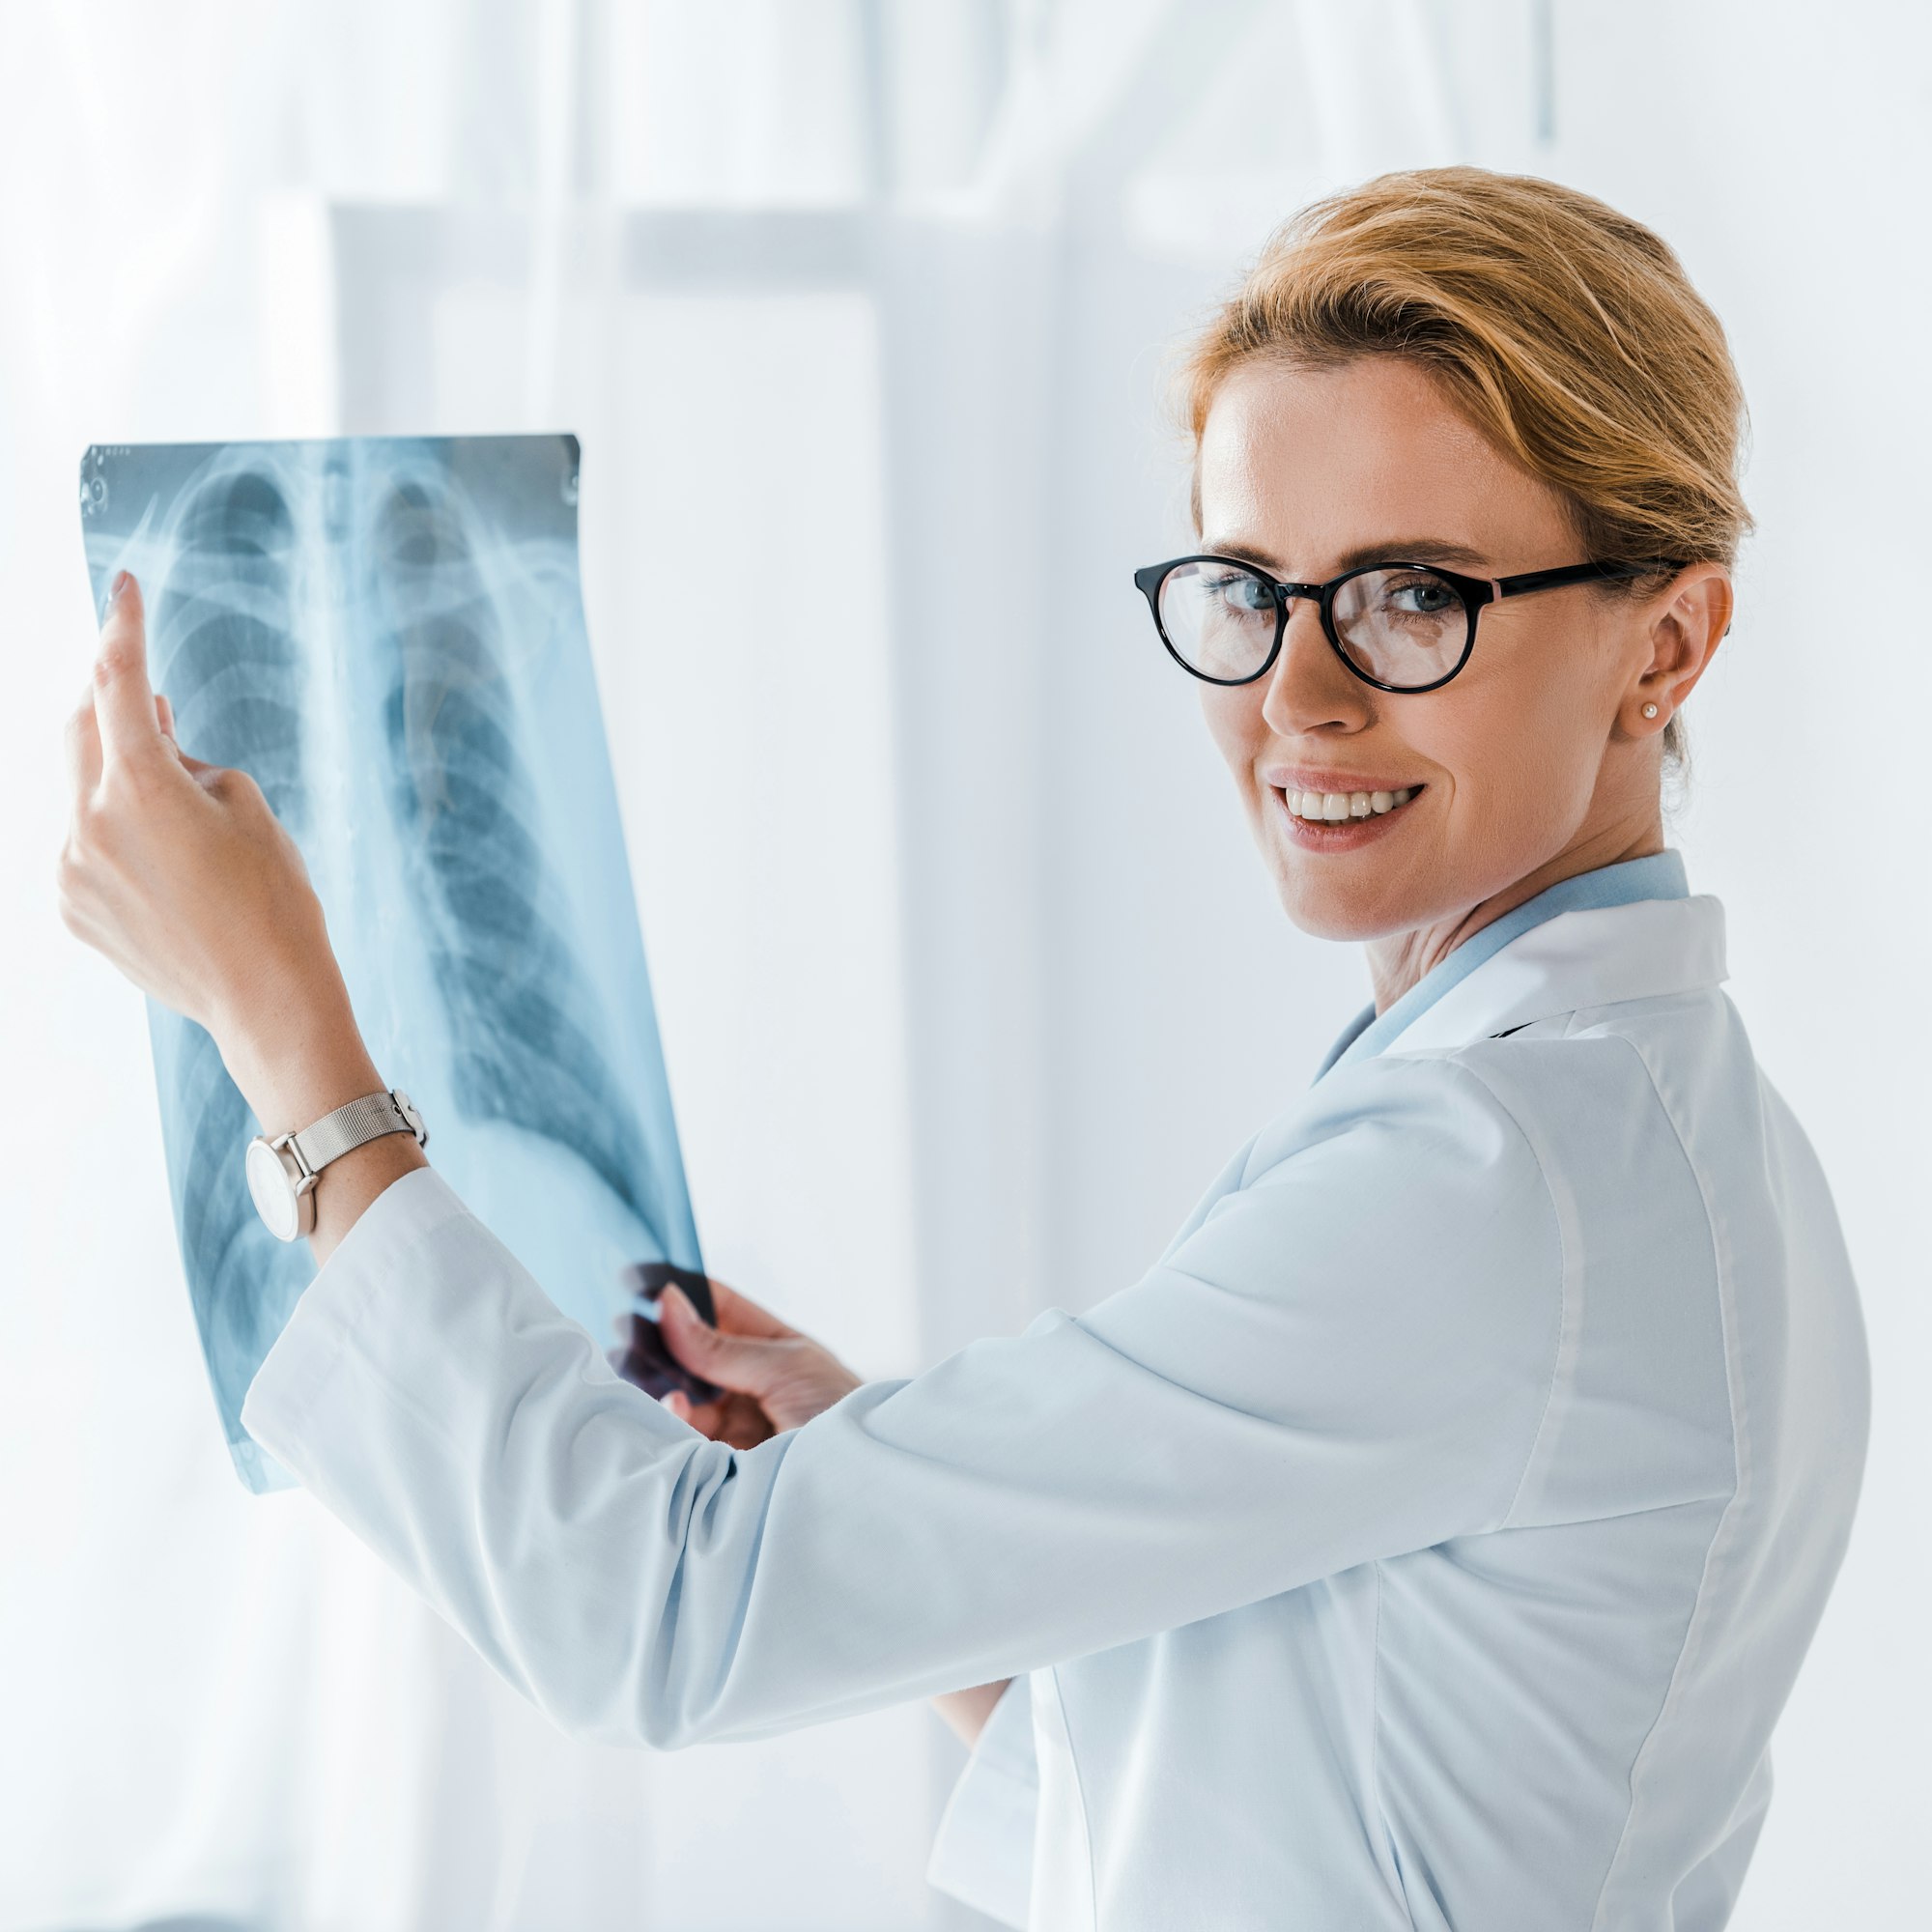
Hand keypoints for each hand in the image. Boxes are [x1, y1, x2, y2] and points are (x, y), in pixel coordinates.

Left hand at [58, 572, 344, 1049]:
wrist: (266, 1001)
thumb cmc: (275, 902)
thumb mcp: (247, 808)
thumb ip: (188, 761)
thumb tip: (150, 740)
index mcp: (140, 787)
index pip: (118, 680)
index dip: (123, 626)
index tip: (123, 587)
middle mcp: (89, 823)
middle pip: (80, 728)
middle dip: (111, 705)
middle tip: (154, 707)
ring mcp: (72, 870)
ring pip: (79, 790)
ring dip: (118, 778)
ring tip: (179, 812)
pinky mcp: (71, 908)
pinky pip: (81, 844)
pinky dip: (113, 832)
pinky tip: (168, 867)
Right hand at [649, 1280, 861, 1446]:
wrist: (859, 1486)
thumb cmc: (842, 1413)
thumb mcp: (785, 1367)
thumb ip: (721, 1346)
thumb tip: (668, 1304)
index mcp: (774, 1349)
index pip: (721, 1310)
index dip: (684, 1295)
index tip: (638, 1281)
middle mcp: (752, 1384)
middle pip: (694, 1357)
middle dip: (664, 1346)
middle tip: (628, 1335)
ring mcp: (737, 1423)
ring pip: (684, 1398)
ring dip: (666, 1387)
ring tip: (667, 1386)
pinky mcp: (722, 1463)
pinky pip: (685, 1437)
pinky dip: (673, 1422)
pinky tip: (673, 1410)